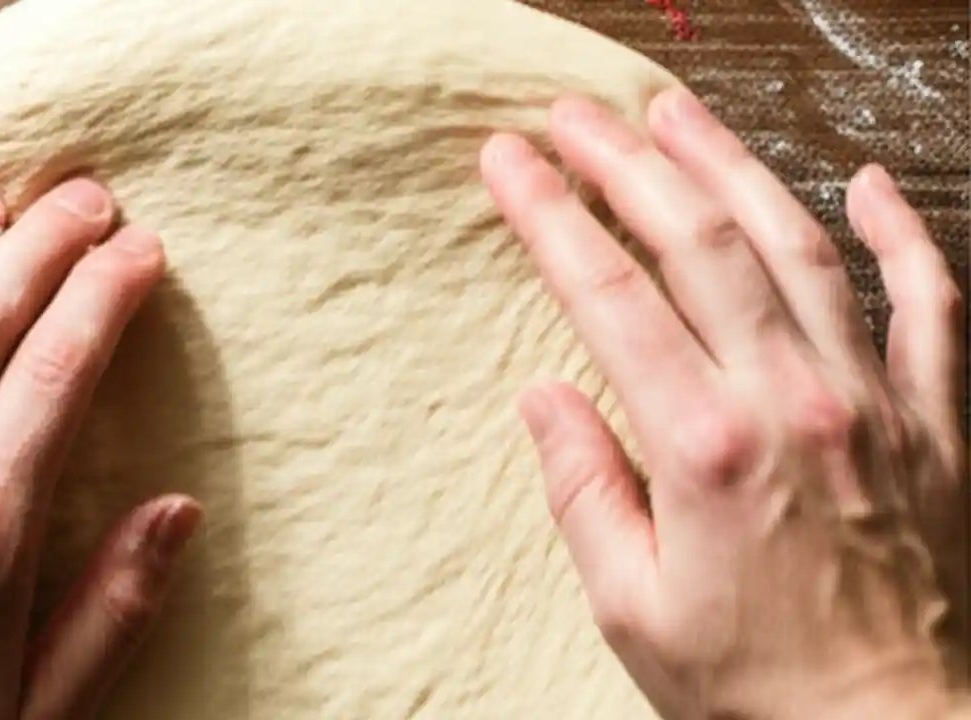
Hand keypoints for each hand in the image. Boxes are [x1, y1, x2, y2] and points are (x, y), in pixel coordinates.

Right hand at [481, 89, 966, 717]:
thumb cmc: (755, 690)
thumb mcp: (630, 609)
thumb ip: (584, 490)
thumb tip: (544, 396)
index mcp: (705, 447)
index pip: (610, 295)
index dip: (550, 216)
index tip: (509, 162)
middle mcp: (792, 400)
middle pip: (700, 243)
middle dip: (627, 164)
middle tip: (574, 115)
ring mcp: (872, 400)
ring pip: (800, 245)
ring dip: (731, 167)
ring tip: (676, 114)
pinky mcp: (935, 422)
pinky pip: (932, 303)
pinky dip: (904, 234)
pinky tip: (870, 182)